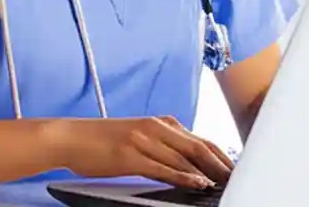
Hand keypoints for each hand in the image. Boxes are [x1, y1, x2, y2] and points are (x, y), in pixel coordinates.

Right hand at [46, 116, 234, 188]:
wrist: (69, 137)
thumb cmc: (101, 140)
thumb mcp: (136, 135)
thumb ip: (161, 143)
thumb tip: (185, 161)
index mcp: (159, 122)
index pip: (200, 140)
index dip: (222, 156)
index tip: (236, 170)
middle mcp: (155, 127)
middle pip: (200, 147)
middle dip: (223, 165)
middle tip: (239, 180)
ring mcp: (143, 140)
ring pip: (186, 157)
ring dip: (209, 173)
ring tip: (226, 185)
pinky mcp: (131, 155)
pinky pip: (164, 168)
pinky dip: (185, 177)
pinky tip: (198, 184)